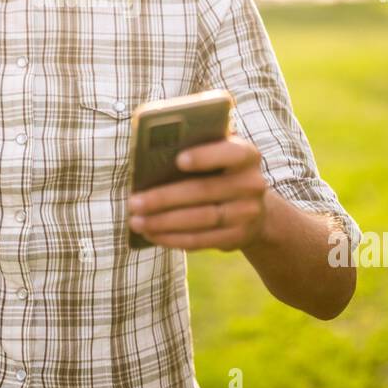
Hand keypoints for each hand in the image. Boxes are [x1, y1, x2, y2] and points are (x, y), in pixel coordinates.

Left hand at [127, 134, 268, 250]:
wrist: (253, 207)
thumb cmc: (219, 171)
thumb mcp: (217, 153)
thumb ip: (196, 147)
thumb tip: (152, 153)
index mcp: (247, 154)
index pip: (229, 152)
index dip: (205, 156)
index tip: (178, 160)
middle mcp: (252, 183)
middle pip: (204, 190)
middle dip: (165, 198)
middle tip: (134, 202)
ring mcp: (247, 213)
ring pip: (200, 219)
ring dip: (164, 222)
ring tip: (136, 221)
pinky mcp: (238, 237)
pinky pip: (201, 240)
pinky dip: (173, 238)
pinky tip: (152, 235)